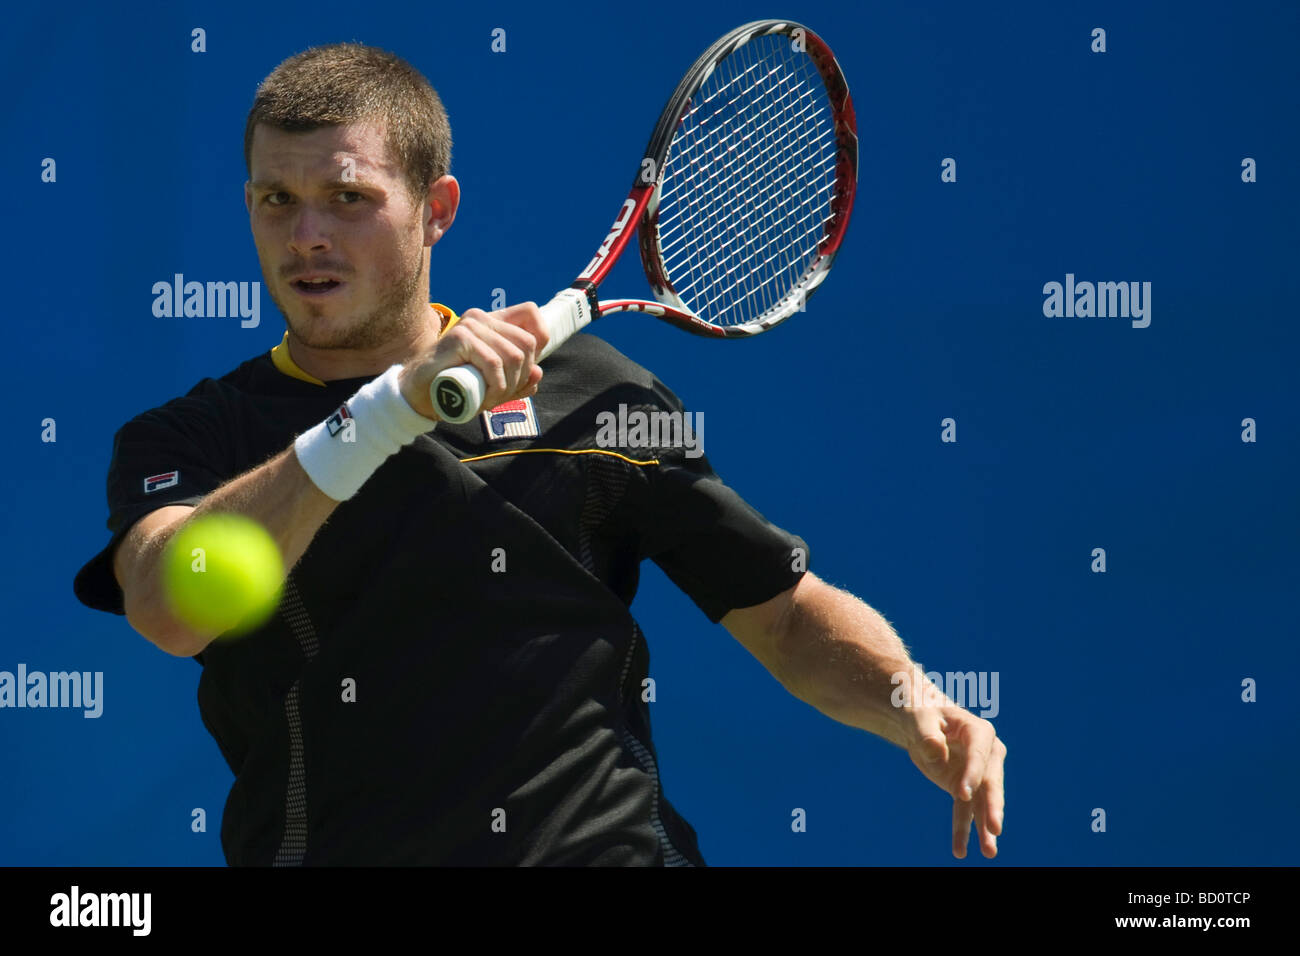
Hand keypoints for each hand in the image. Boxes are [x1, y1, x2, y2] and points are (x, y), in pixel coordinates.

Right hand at [399, 302, 549, 419]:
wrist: (418, 395)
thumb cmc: (455, 388)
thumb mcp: (493, 386)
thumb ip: (517, 381)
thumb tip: (538, 373)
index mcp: (491, 322)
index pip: (531, 313)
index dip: (541, 338)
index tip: (530, 367)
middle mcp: (481, 318)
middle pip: (527, 343)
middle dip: (521, 376)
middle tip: (502, 394)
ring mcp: (470, 325)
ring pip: (513, 356)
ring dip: (507, 386)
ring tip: (489, 400)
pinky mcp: (460, 338)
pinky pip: (494, 363)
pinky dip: (496, 386)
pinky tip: (484, 398)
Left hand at [902, 700, 1005, 858]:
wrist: (918, 721)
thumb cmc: (921, 714)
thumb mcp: (919, 718)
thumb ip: (927, 734)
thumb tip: (937, 751)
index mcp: (978, 731)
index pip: (980, 755)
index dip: (973, 774)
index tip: (963, 794)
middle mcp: (986, 755)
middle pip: (990, 783)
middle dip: (992, 807)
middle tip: (995, 829)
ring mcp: (977, 774)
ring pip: (982, 803)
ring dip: (984, 829)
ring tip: (989, 852)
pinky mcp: (965, 789)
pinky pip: (965, 812)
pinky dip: (963, 831)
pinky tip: (960, 851)